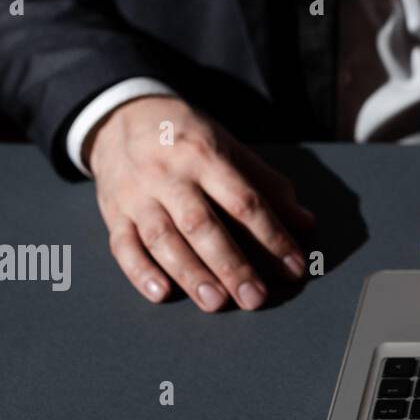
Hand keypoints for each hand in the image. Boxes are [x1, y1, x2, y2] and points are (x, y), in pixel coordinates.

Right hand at [88, 96, 313, 310]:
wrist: (122, 117)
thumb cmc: (188, 137)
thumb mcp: (230, 147)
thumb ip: (267, 185)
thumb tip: (305, 223)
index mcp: (206, 156)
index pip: (244, 202)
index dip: (271, 236)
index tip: (293, 267)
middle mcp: (170, 176)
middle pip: (201, 225)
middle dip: (231, 265)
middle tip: (254, 297)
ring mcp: (137, 195)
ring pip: (163, 238)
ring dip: (190, 273)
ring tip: (216, 302)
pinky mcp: (113, 212)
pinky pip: (122, 246)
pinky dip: (140, 272)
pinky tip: (162, 294)